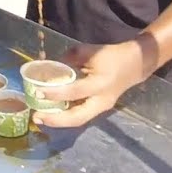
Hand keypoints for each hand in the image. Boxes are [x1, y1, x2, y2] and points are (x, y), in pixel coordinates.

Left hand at [32, 38, 153, 127]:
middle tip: (36, 117)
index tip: (38, 92)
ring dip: (59, 121)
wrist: (135, 65)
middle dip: (55, 120)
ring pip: (78, 120)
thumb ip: (70, 57)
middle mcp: (101, 101)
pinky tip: (53, 112)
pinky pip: (81, 115)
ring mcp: (102, 108)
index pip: (74, 92)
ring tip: (41, 118)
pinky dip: (66, 116)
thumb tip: (50, 65)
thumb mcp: (91, 51)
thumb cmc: (112, 56)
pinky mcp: (99, 109)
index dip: (55, 93)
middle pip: (77, 118)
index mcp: (100, 85)